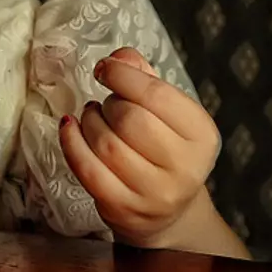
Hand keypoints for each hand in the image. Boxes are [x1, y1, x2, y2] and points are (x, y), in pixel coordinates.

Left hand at [58, 47, 219, 248]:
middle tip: (107, 105)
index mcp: (201, 135)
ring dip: (89, 121)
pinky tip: (70, 127)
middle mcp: (186, 167)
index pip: (157, 94)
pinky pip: (87, 169)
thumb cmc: (162, 148)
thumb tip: (118, 58)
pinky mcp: (124, 209)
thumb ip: (143, 77)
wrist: (168, 213)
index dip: (122, 75)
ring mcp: (155, 193)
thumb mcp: (165, 111)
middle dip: (109, 104)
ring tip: (92, 117)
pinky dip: (71, 142)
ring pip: (106, 144)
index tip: (104, 69)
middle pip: (130, 119)